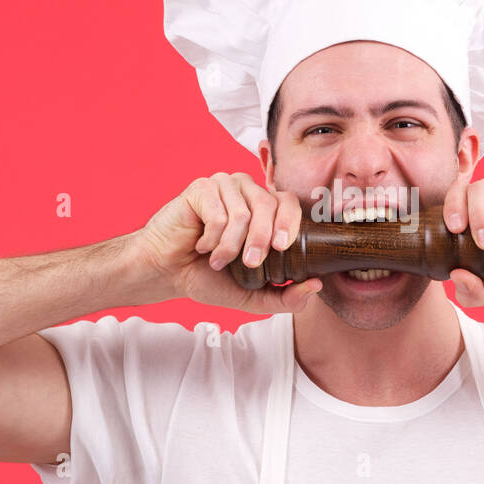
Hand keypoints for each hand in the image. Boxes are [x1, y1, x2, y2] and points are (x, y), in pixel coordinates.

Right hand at [131, 172, 321, 312]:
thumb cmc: (209, 278)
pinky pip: (218, 212)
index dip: (289, 222)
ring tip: (218, 260)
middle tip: (249, 263)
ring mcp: (224, 186)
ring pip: (243, 212)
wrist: (168, 272)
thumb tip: (316, 286)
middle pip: (268, 204)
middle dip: (261, 238)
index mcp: (264, 209)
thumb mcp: (253, 296)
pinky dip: (212, 238)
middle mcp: (247, 192)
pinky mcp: (201, 188)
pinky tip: (202, 245)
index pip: (289, 202)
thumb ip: (285, 297)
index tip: (281, 247)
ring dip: (231, 245)